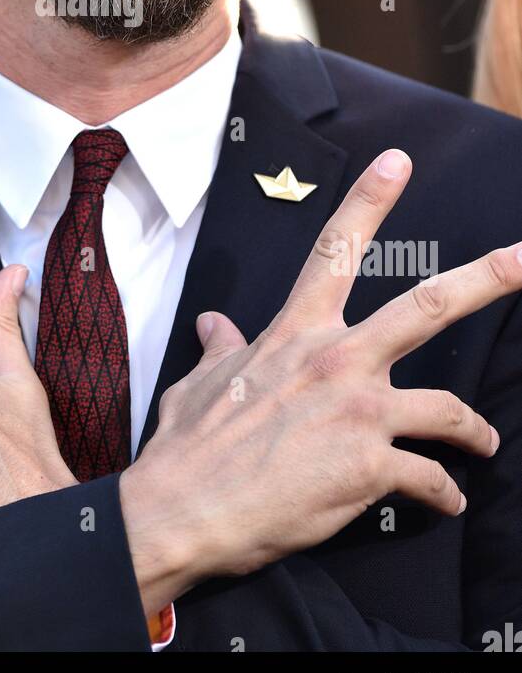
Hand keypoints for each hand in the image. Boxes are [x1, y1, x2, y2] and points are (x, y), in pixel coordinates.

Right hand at [120, 148, 515, 615]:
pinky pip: (430, 477)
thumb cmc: (188, 449)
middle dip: (487, 278)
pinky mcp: (370, 466)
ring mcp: (358, 411)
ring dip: (475, 429)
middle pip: (430, 306)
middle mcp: (336, 360)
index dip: (369, 200)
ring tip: (485, 443)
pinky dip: (443, 491)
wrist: (183, 510)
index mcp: (295, 333)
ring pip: (450, 406)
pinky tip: (444, 501)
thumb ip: (221, 350)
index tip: (398, 161)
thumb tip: (214, 323)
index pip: (336, 250)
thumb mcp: (198, 384)